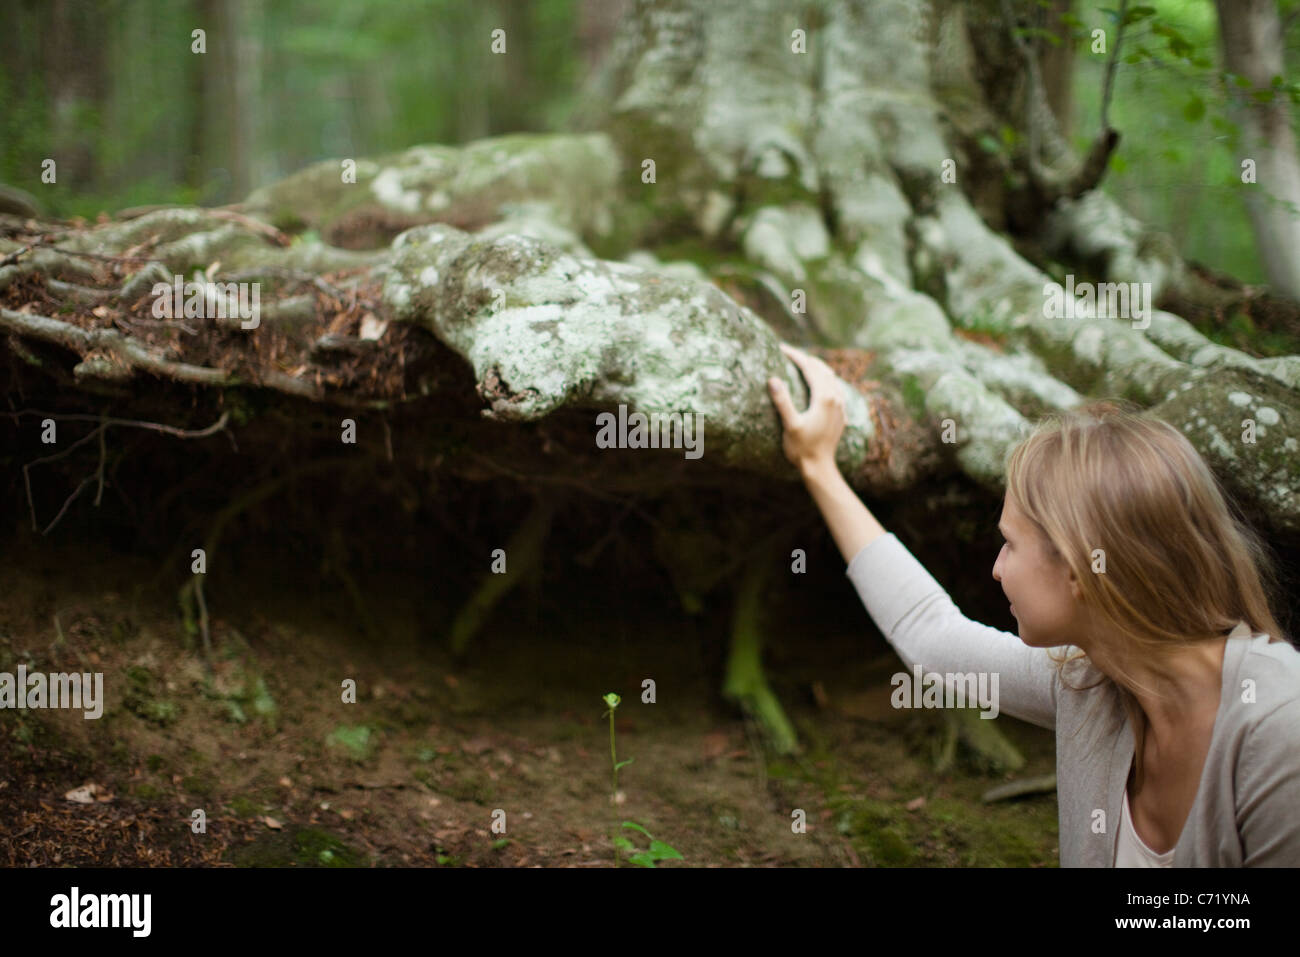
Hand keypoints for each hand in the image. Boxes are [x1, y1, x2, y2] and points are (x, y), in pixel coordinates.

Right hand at [767, 342, 846, 472]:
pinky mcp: (841, 414)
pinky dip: (826, 380)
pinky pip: (836, 389)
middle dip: (805, 358)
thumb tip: (773, 379)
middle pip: (822, 369)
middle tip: (789, 353)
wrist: (820, 467)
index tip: (781, 348)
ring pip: (831, 377)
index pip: (809, 367)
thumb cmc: (802, 448)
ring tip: (803, 363)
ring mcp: (840, 406)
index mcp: (823, 397)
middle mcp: (835, 398)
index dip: (795, 355)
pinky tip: (820, 385)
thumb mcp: (790, 425)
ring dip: (817, 368)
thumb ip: (782, 401)